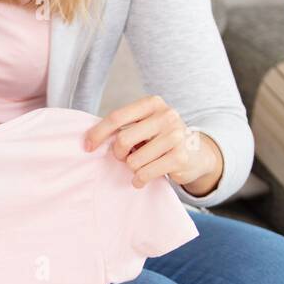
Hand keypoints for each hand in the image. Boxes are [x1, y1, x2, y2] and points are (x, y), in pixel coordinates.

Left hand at [83, 95, 222, 193]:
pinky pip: (145, 174)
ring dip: (132, 168)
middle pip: (123, 139)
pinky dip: (139, 179)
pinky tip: (143, 177)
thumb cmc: (160, 139)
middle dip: (118, 154)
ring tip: (142, 164)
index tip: (87, 147)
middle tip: (125, 157)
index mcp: (153, 103)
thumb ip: (122, 127)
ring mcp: (176, 136)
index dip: (97, 133)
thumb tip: (89, 141)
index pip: (117, 117)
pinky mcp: (180, 157)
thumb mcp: (144, 125)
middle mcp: (167, 116)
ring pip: (133, 161)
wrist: (196, 153)